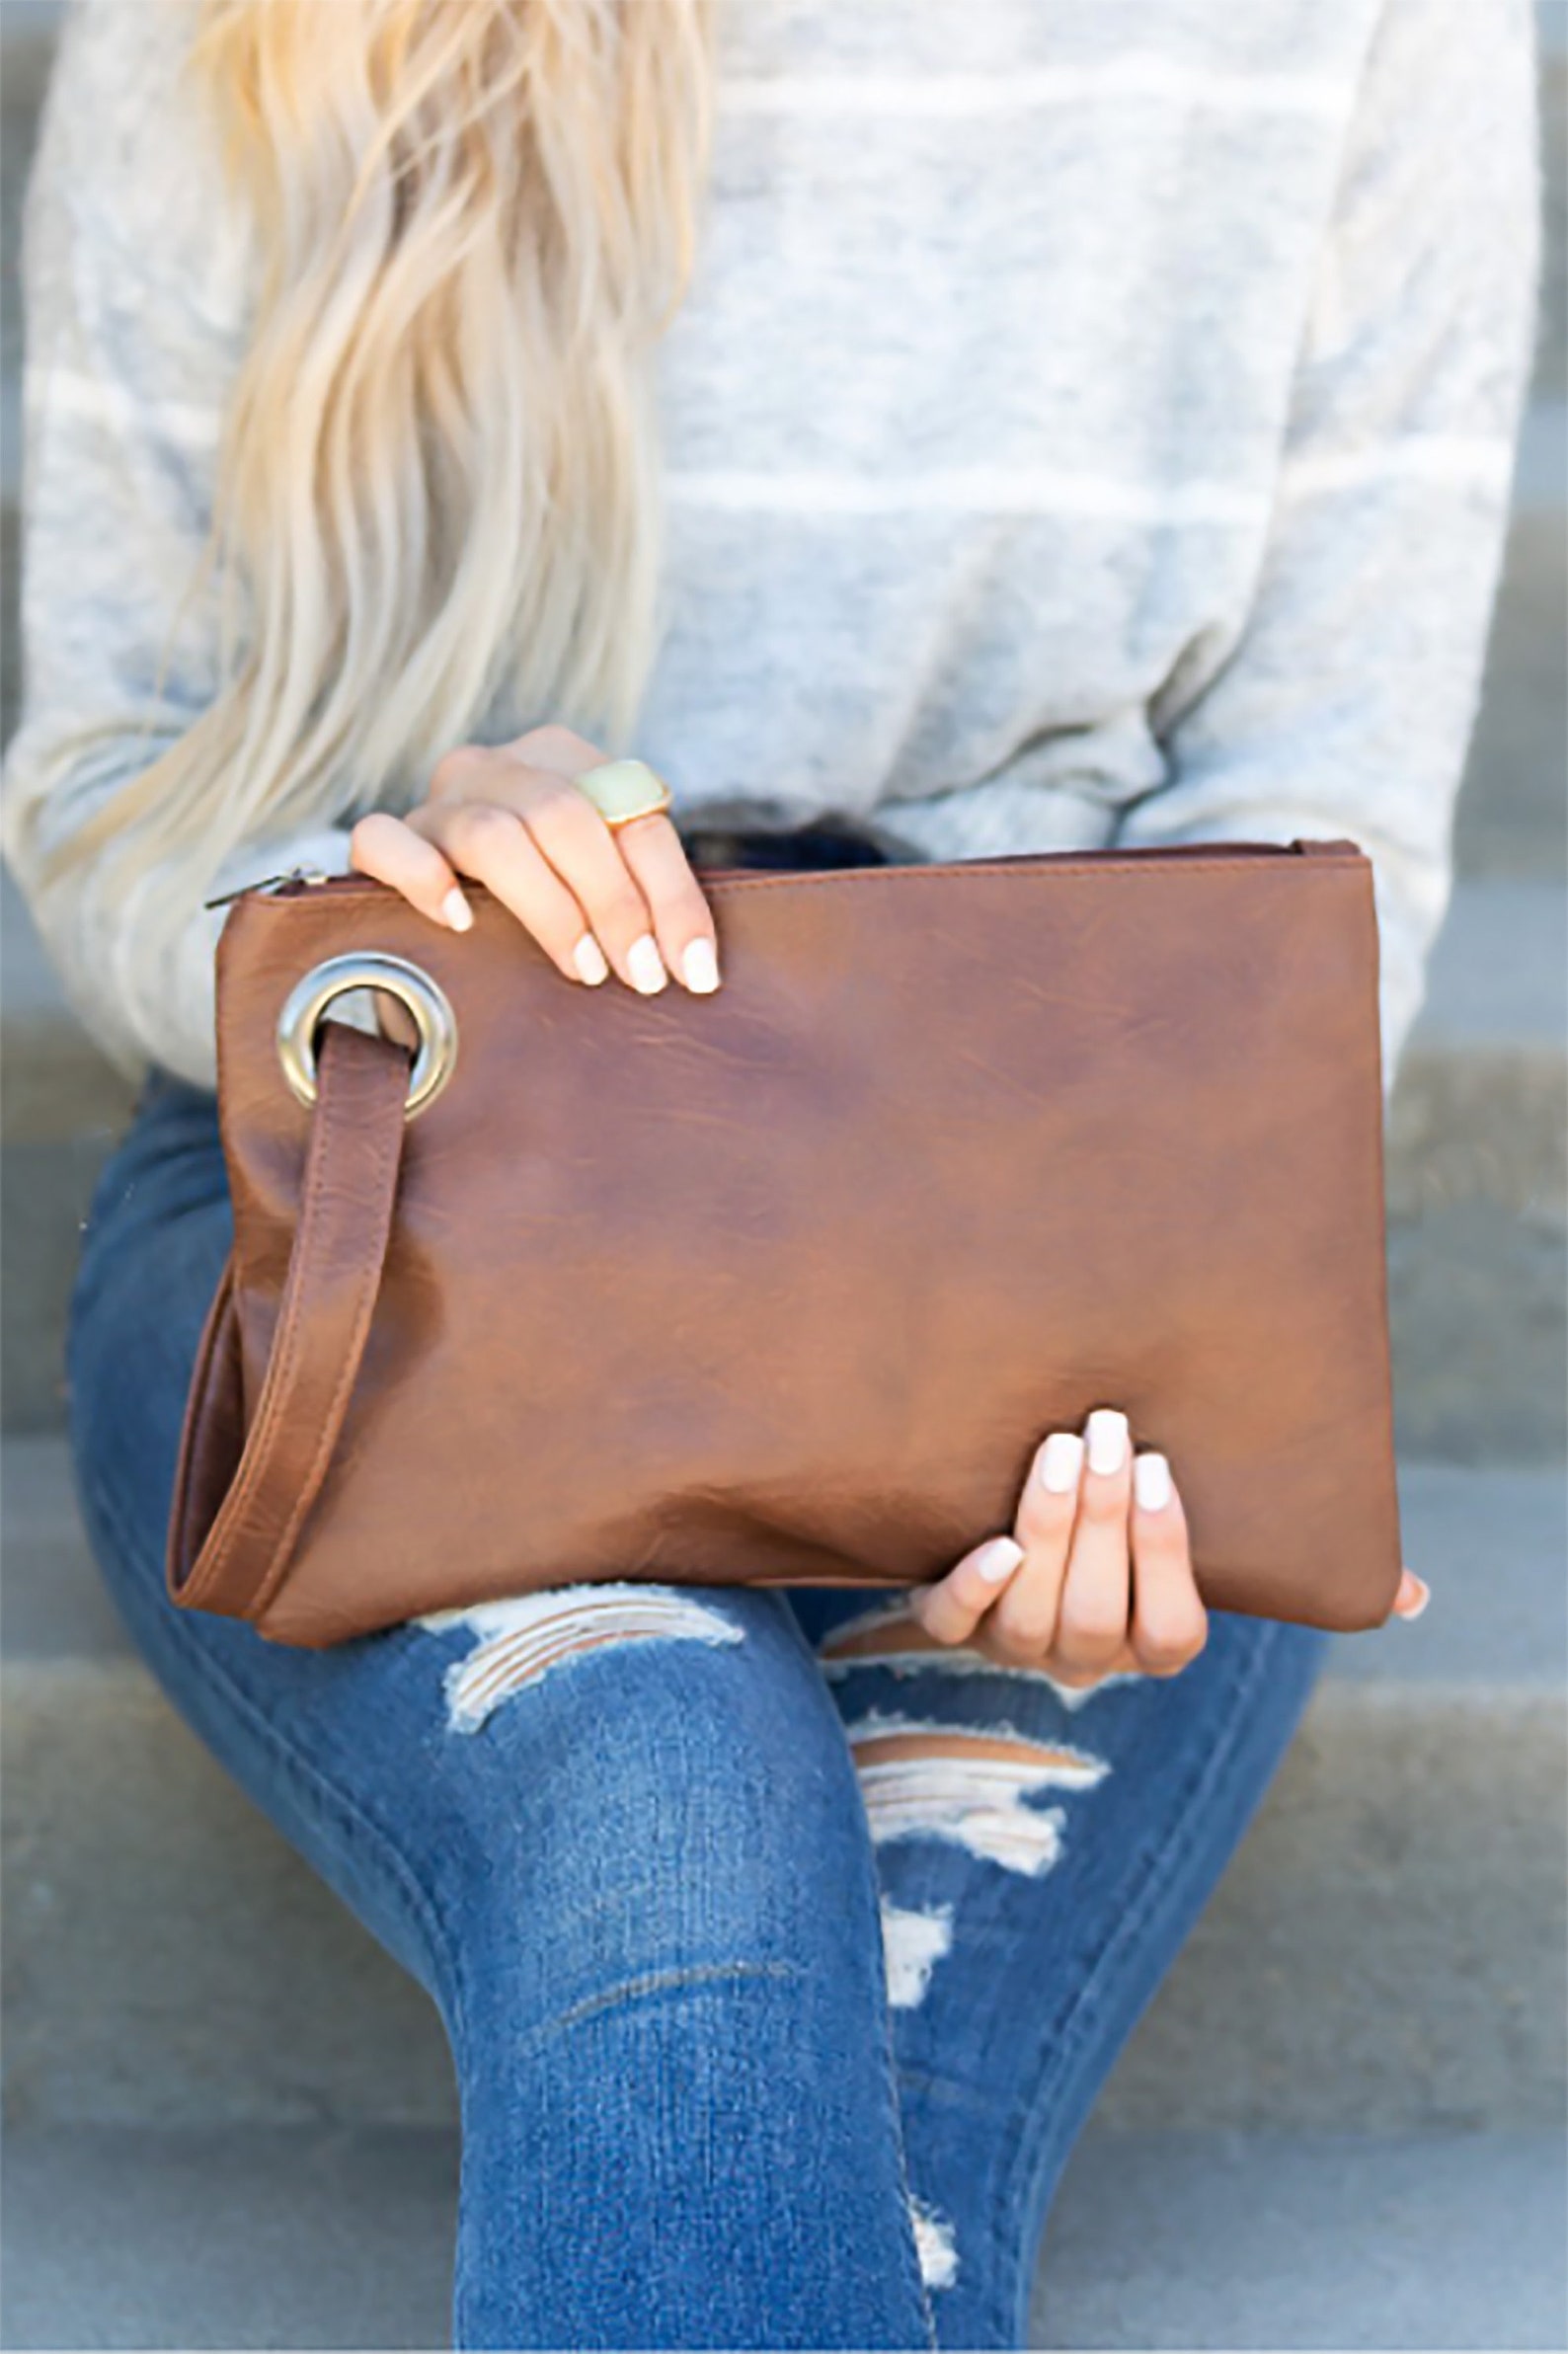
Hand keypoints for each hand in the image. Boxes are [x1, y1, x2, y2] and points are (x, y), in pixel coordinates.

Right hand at [348, 724, 719, 999]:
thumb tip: (695, 966)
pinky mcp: (384, 838)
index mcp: (566, 761)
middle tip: (638, 976)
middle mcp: (500, 766)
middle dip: (615, 904)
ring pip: (494, 836)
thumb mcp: (593, 887)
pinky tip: (461, 923)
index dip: (673, 897)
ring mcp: (438, 799)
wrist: (430, 921)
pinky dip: (427, 879)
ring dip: (549, 908)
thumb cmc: (535, 908)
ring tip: (583, 968)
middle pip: (567, 819)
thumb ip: (636, 896)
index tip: (694, 971)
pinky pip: (389, 841)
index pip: (636, 816)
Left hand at [913, 1408, 1430, 1685]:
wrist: (1013, 1541)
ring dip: (1045, 1529)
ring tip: (1059, 1446)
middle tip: (1108, 1429)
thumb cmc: (1135, 1538)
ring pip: (1030, 1613)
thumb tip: (1412, 1595)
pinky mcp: (952, 1620)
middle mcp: (1082, 1656)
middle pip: (1093, 1615)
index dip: (1164, 1559)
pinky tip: (990, 1544)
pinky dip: (971, 1591)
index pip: (1168, 1634)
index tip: (1162, 1474)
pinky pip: (953, 1624)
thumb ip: (1297, 1566)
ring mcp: (1013, 1644)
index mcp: (1146, 1643)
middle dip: (1103, 1522)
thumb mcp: (1212, 1551)